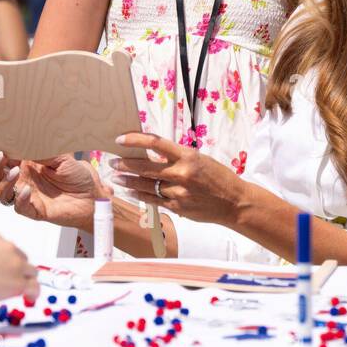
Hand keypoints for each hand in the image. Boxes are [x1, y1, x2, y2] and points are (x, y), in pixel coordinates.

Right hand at [0, 140, 102, 230]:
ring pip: (1, 193)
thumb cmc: (79, 176)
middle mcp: (23, 179)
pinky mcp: (34, 211)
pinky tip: (27, 191)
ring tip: (16, 172)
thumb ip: (44, 151)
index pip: (4, 156)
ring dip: (4, 182)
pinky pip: (18, 207)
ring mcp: (26, 195)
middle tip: (2, 155)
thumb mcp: (62, 157)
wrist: (93, 197)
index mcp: (27, 164)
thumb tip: (27, 141)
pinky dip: (20, 199)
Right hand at [0, 232, 39, 303]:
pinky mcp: (20, 282)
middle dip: (17, 268)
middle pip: (21, 257)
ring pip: (31, 271)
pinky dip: (33, 292)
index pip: (7, 247)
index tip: (3, 267)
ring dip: (26, 278)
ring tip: (22, 289)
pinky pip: (34, 287)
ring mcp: (16, 265)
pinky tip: (31, 297)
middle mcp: (9, 248)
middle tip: (9, 279)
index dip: (6, 259)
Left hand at [111, 132, 246, 225]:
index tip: (120, 139)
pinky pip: (153, 200)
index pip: (155, 143)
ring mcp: (178, 192)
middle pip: (145, 167)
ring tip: (116, 176)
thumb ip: (177, 156)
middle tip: (112, 161)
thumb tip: (152, 152)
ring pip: (145, 185)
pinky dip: (140, 194)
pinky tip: (130, 190)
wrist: (234, 202)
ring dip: (128, 180)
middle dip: (125, 164)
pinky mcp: (177, 207)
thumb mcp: (200, 158)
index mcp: (188, 156)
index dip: (135, 140)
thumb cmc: (218, 177)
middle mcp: (182, 173)